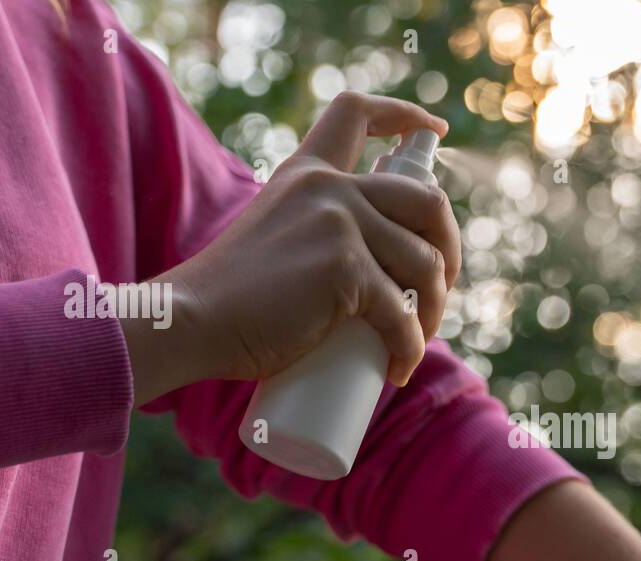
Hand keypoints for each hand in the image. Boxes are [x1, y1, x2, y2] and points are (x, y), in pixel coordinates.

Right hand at [123, 92, 461, 403]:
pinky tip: (398, 368)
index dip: (405, 116)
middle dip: (450, 249)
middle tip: (438, 292)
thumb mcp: (277, 239)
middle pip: (428, 200)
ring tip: (416, 340)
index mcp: (308, 173)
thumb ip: (317, 234)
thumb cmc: (230, 302)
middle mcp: (328, 187)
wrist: (190, 322)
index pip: (356, 113)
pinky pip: (403, 314)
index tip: (435, 131)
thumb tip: (378, 277)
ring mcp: (340, 224)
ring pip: (427, 264)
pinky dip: (410, 348)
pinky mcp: (346, 269)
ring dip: (435, 310)